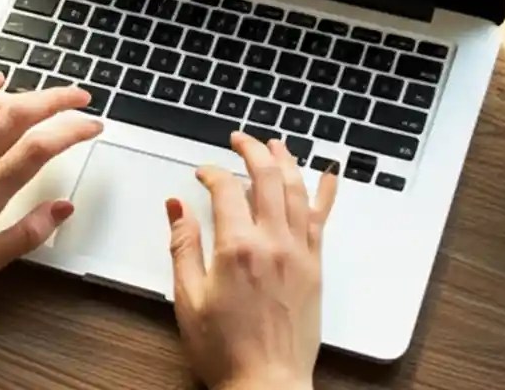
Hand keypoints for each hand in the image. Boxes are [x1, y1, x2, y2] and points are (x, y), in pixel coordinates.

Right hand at [167, 133, 337, 389]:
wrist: (266, 385)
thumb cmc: (225, 350)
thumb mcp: (187, 298)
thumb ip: (182, 247)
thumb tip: (176, 208)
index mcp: (237, 249)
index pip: (225, 189)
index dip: (211, 173)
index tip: (202, 172)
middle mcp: (273, 243)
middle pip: (267, 177)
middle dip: (252, 150)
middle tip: (240, 139)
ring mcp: (300, 253)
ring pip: (297, 190)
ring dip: (286, 161)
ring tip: (275, 145)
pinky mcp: (316, 267)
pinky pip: (322, 219)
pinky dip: (325, 192)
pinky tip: (328, 174)